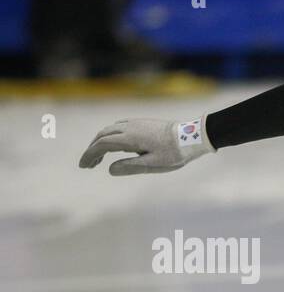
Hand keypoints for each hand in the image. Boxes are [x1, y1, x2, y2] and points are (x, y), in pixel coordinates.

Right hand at [79, 117, 213, 175]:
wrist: (193, 135)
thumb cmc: (175, 153)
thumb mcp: (154, 164)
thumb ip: (131, 166)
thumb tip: (110, 169)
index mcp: (130, 138)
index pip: (102, 145)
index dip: (90, 155)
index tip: (83, 166)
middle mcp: (129, 127)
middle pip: (102, 135)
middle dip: (93, 149)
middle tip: (89, 165)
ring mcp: (136, 122)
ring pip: (110, 130)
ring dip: (101, 142)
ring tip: (100, 158)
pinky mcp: (142, 122)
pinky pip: (119, 127)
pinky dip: (111, 136)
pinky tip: (115, 146)